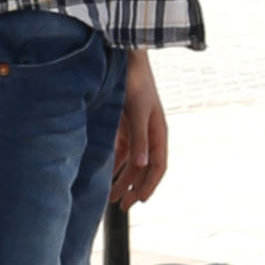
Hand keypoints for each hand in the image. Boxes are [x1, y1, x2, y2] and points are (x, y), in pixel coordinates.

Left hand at [112, 47, 169, 205]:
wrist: (126, 59)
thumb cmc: (135, 82)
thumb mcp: (138, 111)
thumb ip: (139, 138)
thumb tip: (142, 165)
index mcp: (158, 132)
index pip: (158, 165)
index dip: (150, 184)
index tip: (140, 201)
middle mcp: (149, 134)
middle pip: (144, 168)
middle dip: (134, 187)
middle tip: (122, 205)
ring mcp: (136, 130)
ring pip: (132, 162)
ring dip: (123, 179)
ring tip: (111, 196)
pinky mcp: (124, 125)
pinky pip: (121, 152)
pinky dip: (115, 165)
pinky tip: (106, 176)